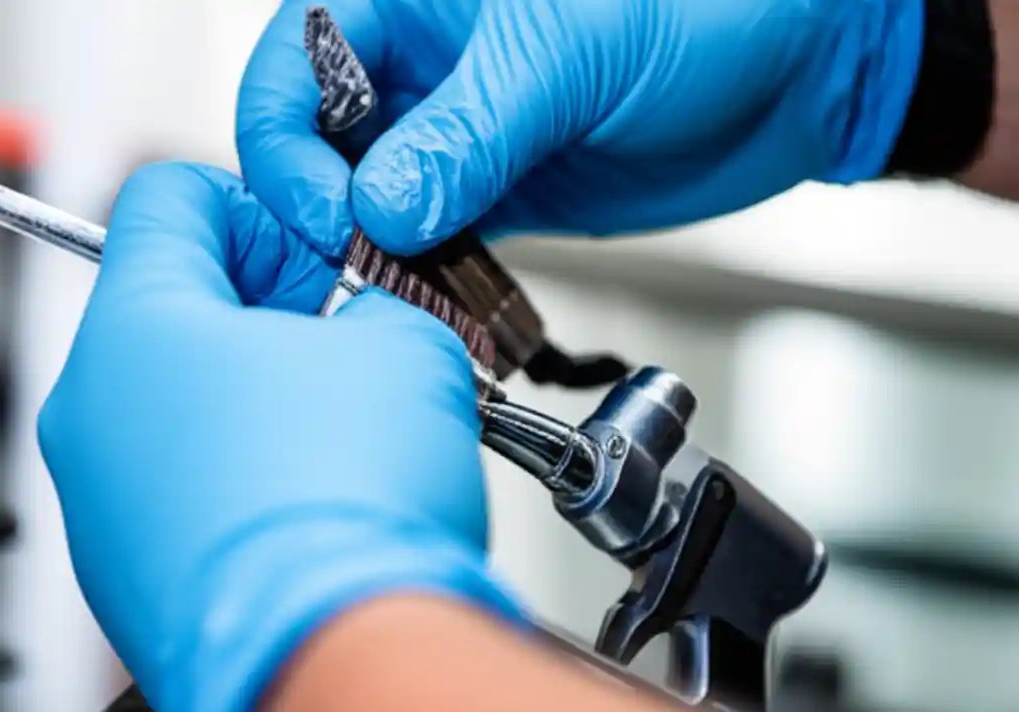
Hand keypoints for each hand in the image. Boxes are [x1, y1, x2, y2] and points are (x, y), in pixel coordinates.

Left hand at [38, 162, 521, 711]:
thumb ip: (372, 301)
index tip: (309, 249)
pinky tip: (311, 495)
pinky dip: (240, 473)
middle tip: (342, 338)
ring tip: (338, 428)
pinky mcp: (129, 571)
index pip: (167, 197)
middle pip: (169, 307)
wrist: (334, 654)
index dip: (257, 205)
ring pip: (174, 403)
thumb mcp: (403, 345)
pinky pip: (178, 487)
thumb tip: (366, 323)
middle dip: (266, 308)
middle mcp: (92, 412)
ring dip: (256, 395)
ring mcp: (100, 501)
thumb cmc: (345, 510)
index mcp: (135, 326)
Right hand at [237, 0, 922, 254]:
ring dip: (374, 259)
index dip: (288, 146)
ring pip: (368, 205)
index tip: (330, 213)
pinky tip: (442, 306)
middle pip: (317, 147)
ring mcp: (453, 136)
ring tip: (399, 300)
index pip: (293, 68)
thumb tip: (381, 205)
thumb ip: (466, 132)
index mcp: (408, 0)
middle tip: (357, 271)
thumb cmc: (701, 5)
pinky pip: (432, 246)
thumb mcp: (567, 53)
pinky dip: (428, 282)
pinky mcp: (494, 195)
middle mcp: (418, 67)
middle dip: (325, 213)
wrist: (798, 63)